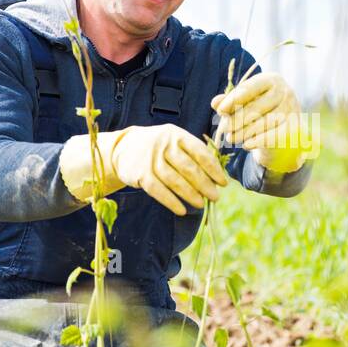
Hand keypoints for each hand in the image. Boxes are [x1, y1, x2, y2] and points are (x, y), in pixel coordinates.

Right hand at [108, 124, 228, 215]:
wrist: (124, 147)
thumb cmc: (158, 147)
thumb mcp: (175, 141)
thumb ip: (193, 153)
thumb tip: (216, 176)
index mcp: (178, 136)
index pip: (200, 153)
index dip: (213, 169)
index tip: (223, 183)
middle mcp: (164, 145)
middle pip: (189, 168)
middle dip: (205, 184)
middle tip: (215, 197)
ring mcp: (151, 159)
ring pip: (174, 180)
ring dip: (190, 194)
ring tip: (201, 204)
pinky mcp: (140, 174)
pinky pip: (158, 190)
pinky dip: (171, 202)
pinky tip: (181, 210)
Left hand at [211, 72, 307, 172]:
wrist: (284, 130)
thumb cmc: (260, 111)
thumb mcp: (245, 103)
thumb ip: (230, 101)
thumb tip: (215, 102)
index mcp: (272, 79)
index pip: (250, 87)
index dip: (234, 99)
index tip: (220, 111)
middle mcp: (285, 92)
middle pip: (257, 107)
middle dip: (238, 119)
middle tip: (226, 130)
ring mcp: (292, 109)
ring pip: (264, 123)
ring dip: (245, 132)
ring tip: (231, 138)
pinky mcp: (295, 127)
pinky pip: (274, 135)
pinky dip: (258, 141)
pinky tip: (246, 145)